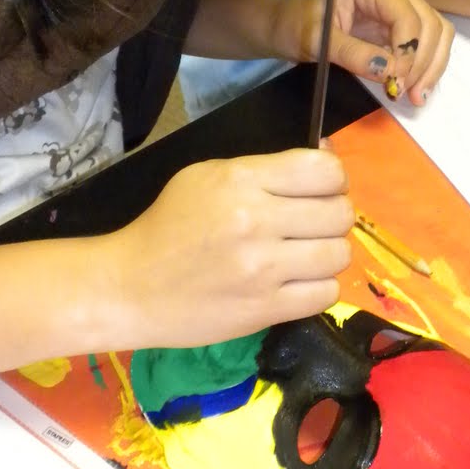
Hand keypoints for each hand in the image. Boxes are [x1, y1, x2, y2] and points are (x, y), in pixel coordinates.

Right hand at [106, 148, 351, 346]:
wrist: (130, 286)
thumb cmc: (168, 225)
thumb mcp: (207, 177)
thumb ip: (267, 169)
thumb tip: (326, 158)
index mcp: (241, 180)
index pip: (324, 170)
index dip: (333, 179)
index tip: (320, 190)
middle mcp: (256, 220)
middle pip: (339, 213)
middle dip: (332, 217)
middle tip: (311, 226)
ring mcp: (262, 269)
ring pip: (339, 254)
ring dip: (328, 254)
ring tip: (305, 256)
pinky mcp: (264, 309)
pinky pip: (326, 295)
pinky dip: (319, 288)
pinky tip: (297, 282)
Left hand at [269, 0, 452, 104]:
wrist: (289, 24)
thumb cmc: (298, 26)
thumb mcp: (318, 42)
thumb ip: (352, 54)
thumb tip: (390, 71)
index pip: (407, 17)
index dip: (408, 52)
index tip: (395, 83)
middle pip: (429, 24)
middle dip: (423, 63)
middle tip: (406, 94)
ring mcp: (401, 4)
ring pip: (436, 33)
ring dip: (431, 66)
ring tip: (415, 96)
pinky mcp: (402, 23)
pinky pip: (427, 42)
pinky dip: (427, 66)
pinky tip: (416, 88)